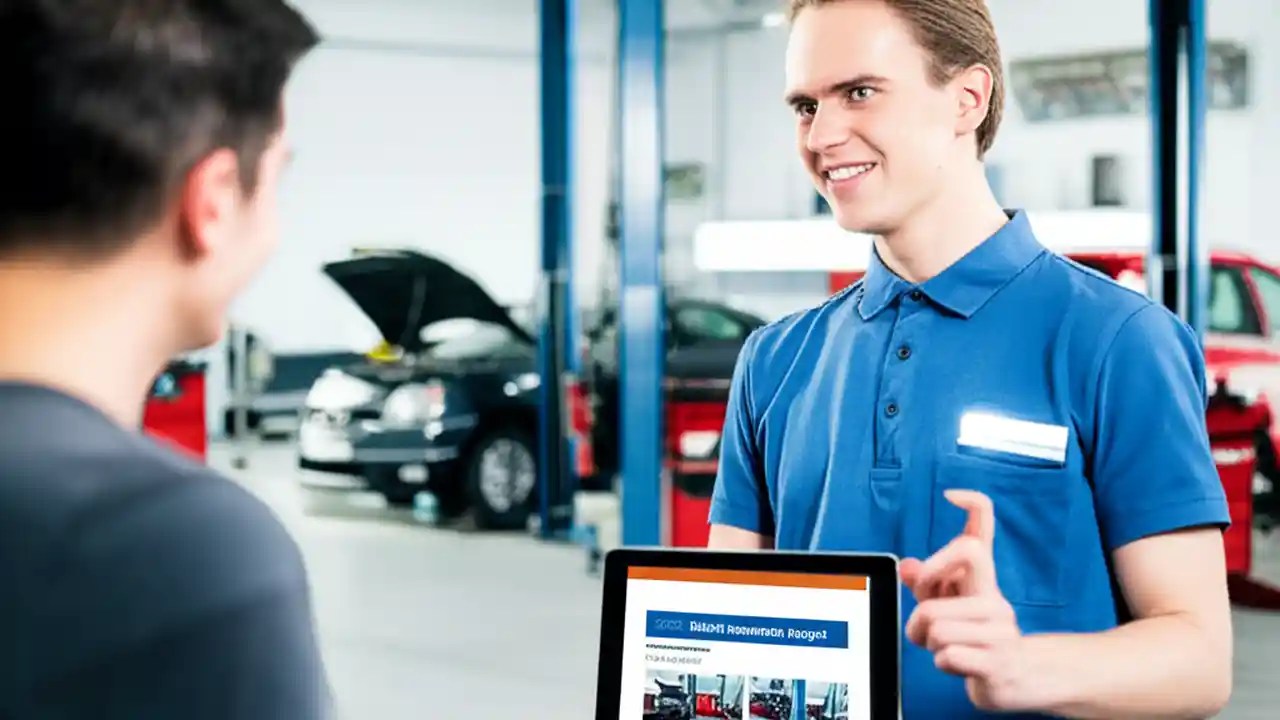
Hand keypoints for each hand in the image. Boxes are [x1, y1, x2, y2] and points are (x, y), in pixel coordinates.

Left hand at [901, 490, 1034, 711]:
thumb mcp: (947, 606)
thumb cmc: (975, 638)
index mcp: (982, 580)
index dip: (971, 505)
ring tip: (944, 647)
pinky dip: (942, 664)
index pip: (982, 531)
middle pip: (938, 575)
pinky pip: (947, 656)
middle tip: (927, 620)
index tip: (951, 495)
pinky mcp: (998, 663)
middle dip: (920, 601)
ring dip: (927, 641)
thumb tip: (907, 566)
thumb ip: (926, 585)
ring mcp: (1000, 631)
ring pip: (935, 623)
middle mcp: (995, 599)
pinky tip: (959, 664)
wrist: (1016, 681)